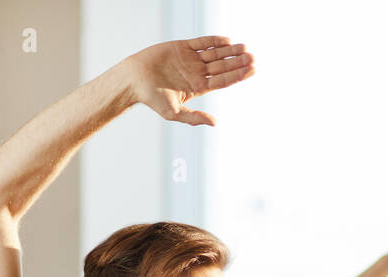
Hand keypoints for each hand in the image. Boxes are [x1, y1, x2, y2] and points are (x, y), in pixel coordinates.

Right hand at [126, 36, 254, 126]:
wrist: (134, 79)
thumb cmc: (152, 98)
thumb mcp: (174, 113)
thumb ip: (194, 117)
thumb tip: (214, 123)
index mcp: (197, 87)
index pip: (222, 81)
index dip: (237, 75)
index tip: (252, 70)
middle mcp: (196, 72)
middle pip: (222, 66)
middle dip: (238, 62)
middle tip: (253, 57)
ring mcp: (190, 59)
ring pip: (215, 54)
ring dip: (230, 51)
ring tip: (244, 48)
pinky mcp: (182, 47)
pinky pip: (201, 43)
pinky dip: (214, 41)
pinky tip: (227, 41)